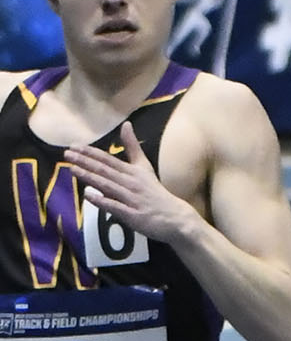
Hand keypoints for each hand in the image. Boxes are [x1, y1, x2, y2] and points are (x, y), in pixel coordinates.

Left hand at [64, 122, 199, 243]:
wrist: (174, 216)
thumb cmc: (155, 191)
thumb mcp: (144, 166)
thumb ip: (132, 147)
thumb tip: (126, 124)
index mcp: (133, 171)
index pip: (108, 160)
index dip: (91, 153)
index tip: (74, 146)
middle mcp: (131, 183)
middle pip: (106, 171)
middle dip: (86, 162)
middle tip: (67, 154)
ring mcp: (131, 199)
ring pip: (108, 186)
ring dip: (90, 177)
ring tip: (73, 169)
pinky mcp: (132, 214)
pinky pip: (115, 206)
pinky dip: (102, 201)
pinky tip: (88, 195)